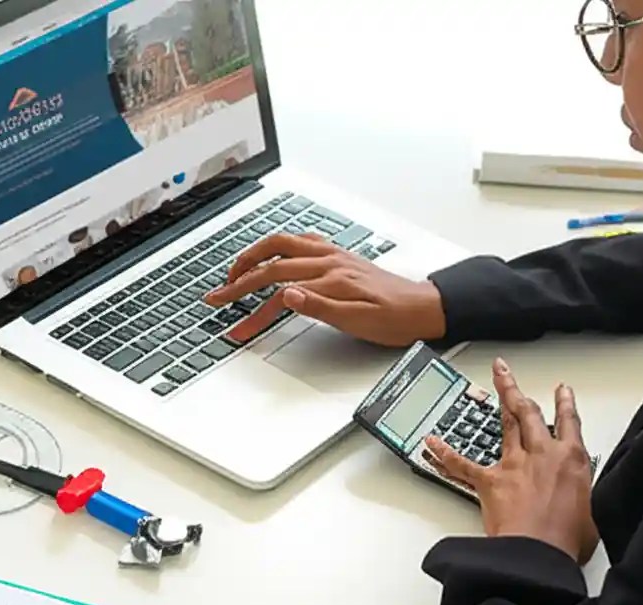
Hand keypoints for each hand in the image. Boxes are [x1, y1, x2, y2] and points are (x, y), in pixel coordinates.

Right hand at [202, 232, 446, 345]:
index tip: (234, 327)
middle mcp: (329, 261)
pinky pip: (301, 240)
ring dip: (253, 255)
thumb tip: (287, 295)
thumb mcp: (359, 322)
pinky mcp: (339, 255)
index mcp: (331, 279)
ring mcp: (333, 255)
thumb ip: (320, 308)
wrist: (424, 308)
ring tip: (235, 271)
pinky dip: (279, 245)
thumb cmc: (396, 319)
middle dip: (238, 279)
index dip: (251, 312)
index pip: (277, 292)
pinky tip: (273, 253)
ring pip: (281, 244)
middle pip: (271, 265)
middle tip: (218, 295)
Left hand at [424, 359, 598, 564]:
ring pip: (504, 425)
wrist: (537, 555)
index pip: (570, 424)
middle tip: (506, 373)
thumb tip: (575, 508)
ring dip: (497, 402)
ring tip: (490, 384)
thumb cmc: (564, 541)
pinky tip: (432, 443)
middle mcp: (541, 455)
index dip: (565, 405)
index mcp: (572, 461)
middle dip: (516, 389)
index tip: (561, 391)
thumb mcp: (588, 517)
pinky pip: (462, 465)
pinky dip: (444, 454)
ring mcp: (513, 465)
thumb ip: (580, 501)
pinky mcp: (490, 481)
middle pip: (528, 413)